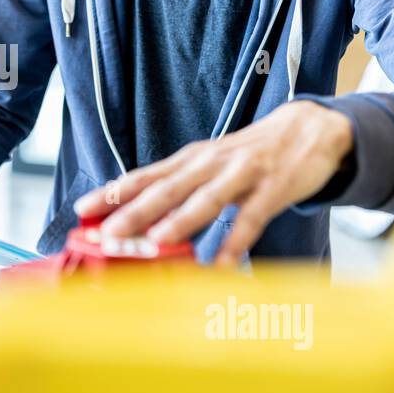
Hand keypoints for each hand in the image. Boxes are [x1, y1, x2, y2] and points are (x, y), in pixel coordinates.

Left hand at [74, 101, 353, 263]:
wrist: (310, 129)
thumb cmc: (250, 154)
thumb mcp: (209, 164)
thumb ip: (179, 187)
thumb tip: (138, 217)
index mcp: (190, 160)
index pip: (144, 176)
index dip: (113, 192)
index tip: (82, 209)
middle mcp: (210, 164)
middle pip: (167, 188)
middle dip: (136, 211)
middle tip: (110, 233)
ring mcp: (242, 174)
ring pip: (206, 200)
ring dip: (180, 221)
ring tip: (157, 241)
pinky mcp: (272, 188)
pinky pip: (251, 219)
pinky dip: (235, 242)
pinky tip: (221, 264)